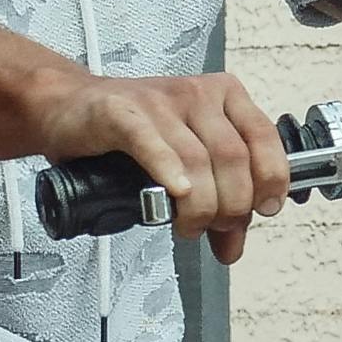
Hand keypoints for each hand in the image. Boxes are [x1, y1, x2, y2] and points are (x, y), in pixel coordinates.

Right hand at [31, 69, 291, 262]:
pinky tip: (175, 193)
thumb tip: (232, 247)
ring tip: (188, 226)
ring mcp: (160, 101)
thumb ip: (215, 202)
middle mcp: (197, 94)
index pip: (264, 138)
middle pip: (232, 156)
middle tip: (212, 227)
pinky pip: (151, 142)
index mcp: (225, 97)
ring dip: (199, 205)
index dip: (271, 178)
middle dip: (230, 204)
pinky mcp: (121, 112)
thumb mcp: (184, 166)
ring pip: (196, 158)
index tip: (266, 209)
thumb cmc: (129, 136)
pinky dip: (167, 170)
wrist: (70, 108)